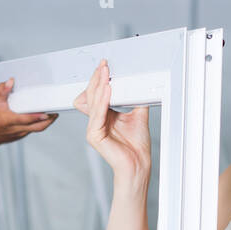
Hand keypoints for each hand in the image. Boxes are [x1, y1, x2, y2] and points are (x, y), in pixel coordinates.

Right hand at [0, 78, 56, 147]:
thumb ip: (1, 91)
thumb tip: (10, 82)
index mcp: (8, 121)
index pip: (26, 119)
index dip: (37, 116)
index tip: (47, 113)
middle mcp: (16, 129)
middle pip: (37, 127)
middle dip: (49, 120)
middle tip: (56, 111)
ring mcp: (20, 133)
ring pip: (37, 129)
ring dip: (46, 121)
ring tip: (53, 112)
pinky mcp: (21, 135)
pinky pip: (33, 129)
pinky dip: (40, 123)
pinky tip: (44, 116)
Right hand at [73, 59, 150, 181]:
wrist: (138, 164)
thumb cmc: (136, 146)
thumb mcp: (138, 115)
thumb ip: (135, 99)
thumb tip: (139, 83)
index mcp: (104, 117)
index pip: (97, 94)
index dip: (100, 79)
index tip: (107, 66)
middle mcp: (96, 122)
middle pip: (92, 94)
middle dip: (98, 78)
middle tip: (105, 65)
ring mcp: (93, 129)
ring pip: (93, 101)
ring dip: (99, 85)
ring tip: (106, 73)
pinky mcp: (94, 135)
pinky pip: (97, 114)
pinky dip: (102, 100)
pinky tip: (108, 90)